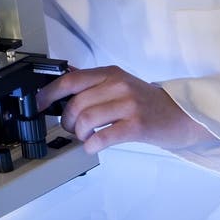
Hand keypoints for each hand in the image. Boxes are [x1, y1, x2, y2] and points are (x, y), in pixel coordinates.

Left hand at [36, 65, 211, 153]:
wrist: (181, 114)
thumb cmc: (145, 101)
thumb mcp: (118, 82)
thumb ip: (92, 82)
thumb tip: (62, 78)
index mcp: (109, 72)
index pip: (70, 79)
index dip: (49, 93)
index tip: (39, 104)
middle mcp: (117, 84)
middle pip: (76, 102)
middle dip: (66, 120)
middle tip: (70, 128)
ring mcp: (128, 104)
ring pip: (87, 118)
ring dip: (78, 133)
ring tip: (83, 137)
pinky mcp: (137, 125)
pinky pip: (104, 136)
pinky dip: (92, 144)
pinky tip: (92, 146)